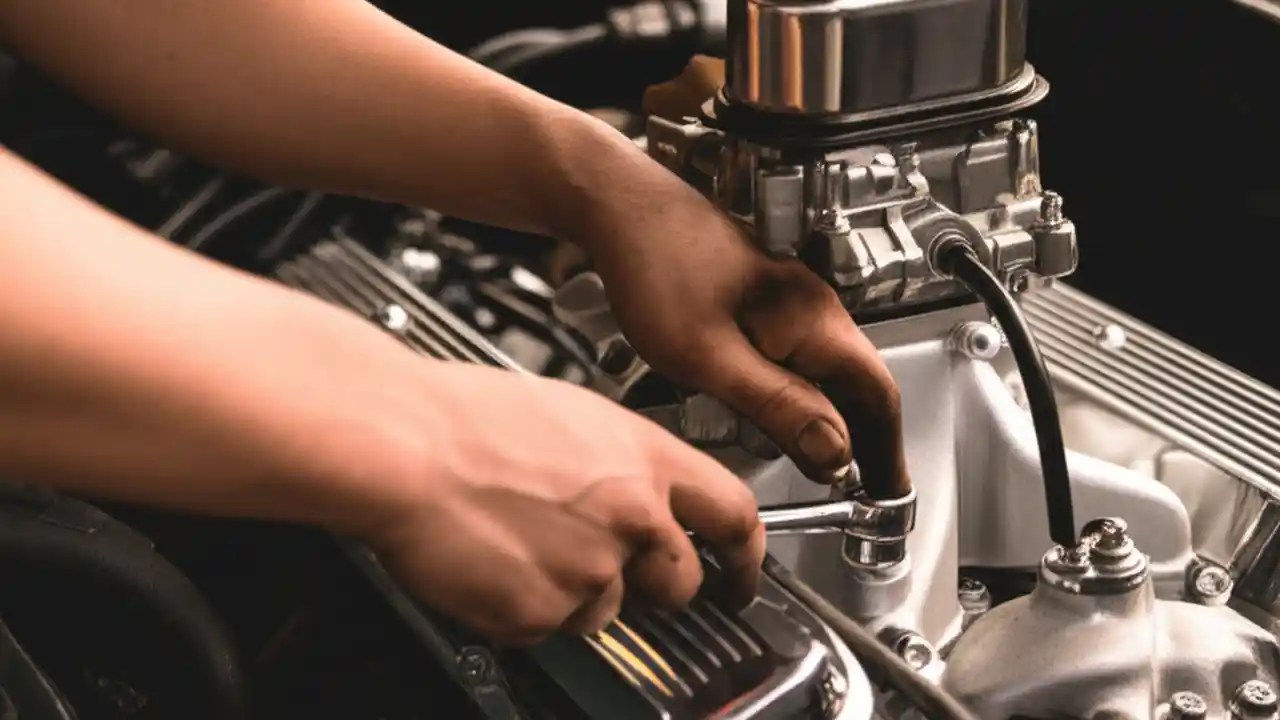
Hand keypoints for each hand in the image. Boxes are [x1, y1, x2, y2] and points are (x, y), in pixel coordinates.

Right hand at [367, 363, 764, 645]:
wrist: (406, 448)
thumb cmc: (470, 418)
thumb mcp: (574, 415)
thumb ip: (622, 464)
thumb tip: (633, 490)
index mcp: (647, 461)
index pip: (736, 517)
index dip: (747, 554)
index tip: (744, 572)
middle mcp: (633, 520)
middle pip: (680, 581)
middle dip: (659, 586)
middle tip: (616, 568)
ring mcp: (590, 573)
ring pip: (607, 608)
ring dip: (578, 591)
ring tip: (525, 543)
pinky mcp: (541, 614)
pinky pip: (548, 626)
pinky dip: (527, 606)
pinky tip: (497, 562)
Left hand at [567, 145, 909, 496]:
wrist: (621, 206)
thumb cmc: (656, 266)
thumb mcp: (710, 357)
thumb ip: (777, 407)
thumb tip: (833, 452)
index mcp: (813, 321)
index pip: (878, 396)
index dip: (888, 451)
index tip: (888, 492)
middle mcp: (812, 307)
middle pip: (861, 386)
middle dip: (868, 442)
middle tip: (867, 492)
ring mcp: (790, 302)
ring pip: (832, 372)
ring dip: (837, 421)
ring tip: (831, 467)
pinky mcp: (762, 300)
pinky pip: (802, 358)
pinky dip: (808, 397)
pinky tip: (787, 416)